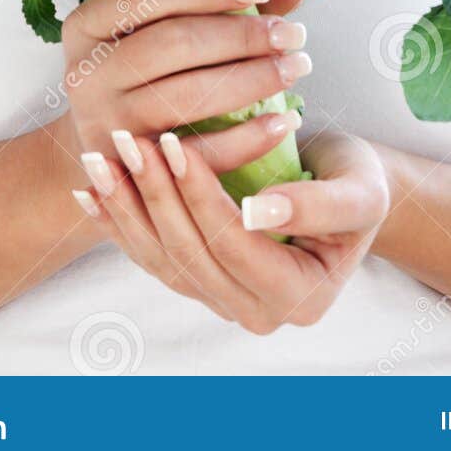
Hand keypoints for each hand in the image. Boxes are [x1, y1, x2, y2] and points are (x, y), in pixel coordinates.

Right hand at [48, 0, 314, 205]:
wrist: (107, 152)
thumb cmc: (147, 72)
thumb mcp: (165, 26)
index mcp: (88, 24)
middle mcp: (87, 74)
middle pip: (173, 43)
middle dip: (241, 35)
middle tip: (292, 34)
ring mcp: (108, 125)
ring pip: (188, 95)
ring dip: (251, 80)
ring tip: (295, 67)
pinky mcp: (135, 173)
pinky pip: (200, 153)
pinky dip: (248, 138)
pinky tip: (286, 120)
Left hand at [74, 126, 390, 333]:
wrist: (348, 188)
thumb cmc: (360, 183)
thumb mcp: (360, 192)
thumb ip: (320, 206)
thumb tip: (257, 212)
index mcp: (297, 297)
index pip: (234, 247)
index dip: (202, 197)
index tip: (175, 143)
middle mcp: (254, 310)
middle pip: (190, 256)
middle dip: (155, 196)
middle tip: (130, 139)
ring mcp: (222, 297)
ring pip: (162, 259)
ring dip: (127, 208)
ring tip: (102, 157)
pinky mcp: (199, 275)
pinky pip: (151, 253)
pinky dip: (117, 221)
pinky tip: (89, 189)